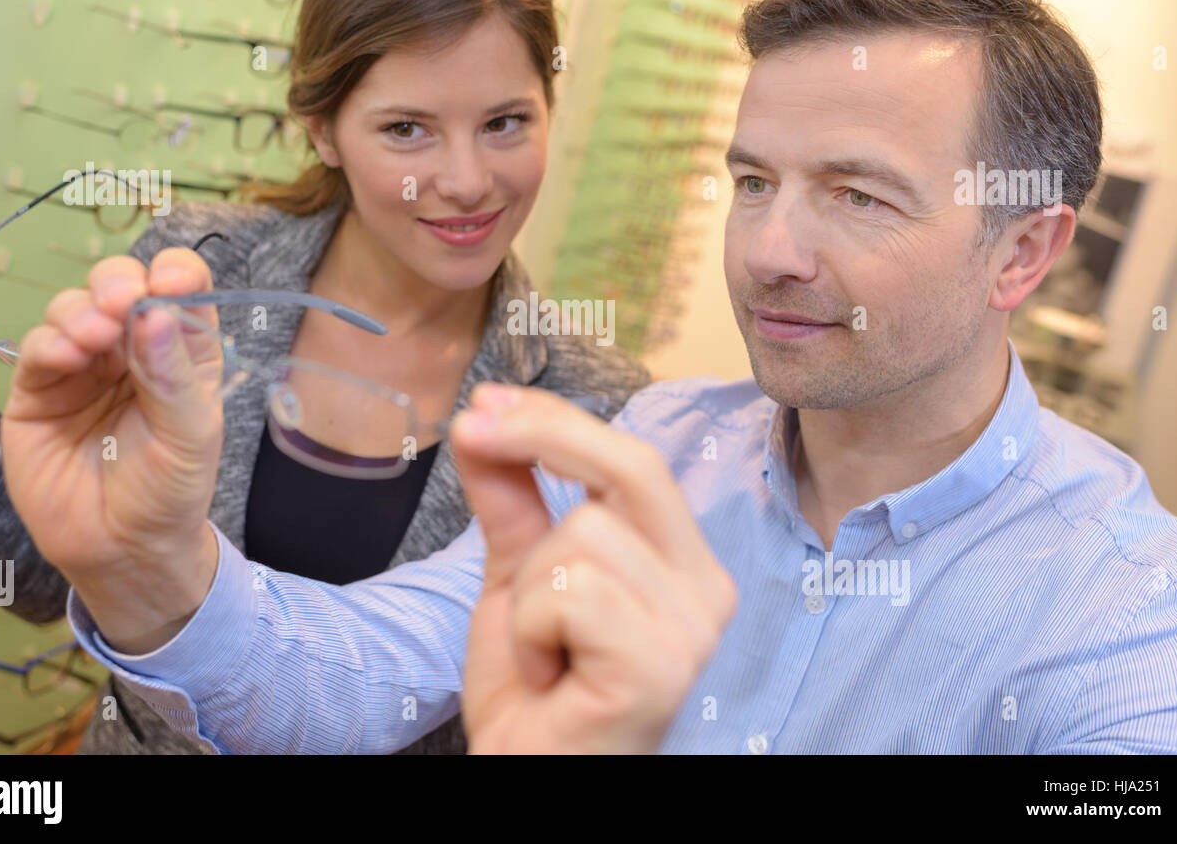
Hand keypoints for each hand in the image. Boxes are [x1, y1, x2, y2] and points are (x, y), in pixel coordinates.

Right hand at [0, 249, 223, 652]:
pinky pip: (38, 347)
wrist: (123, 549)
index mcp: (182, 350)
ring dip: (81, 311)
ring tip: (95, 338)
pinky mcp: (39, 389)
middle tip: (121, 303)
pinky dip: (51, 342)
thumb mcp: (190, 434)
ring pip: (73, 307)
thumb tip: (157, 311)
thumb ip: (174, 374)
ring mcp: (84, 366)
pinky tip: (69, 356)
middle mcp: (132, 349)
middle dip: (118, 282)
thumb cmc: (170, 490)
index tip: (171, 282)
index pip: (182, 289)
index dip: (176, 273)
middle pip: (120, 284)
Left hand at [451, 384, 736, 753]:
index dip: (557, 420)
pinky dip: (532, 631)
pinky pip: (571, 592)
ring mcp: (692, 628)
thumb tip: (480, 419)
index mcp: (680, 560)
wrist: (531, 775)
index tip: (486, 401)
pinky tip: (548, 675)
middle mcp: (705, 588)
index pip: (634, 459)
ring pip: (584, 536)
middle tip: (471, 431)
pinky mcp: (662, 665)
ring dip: (530, 592)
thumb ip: (511, 498)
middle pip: (631, 469)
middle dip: (543, 440)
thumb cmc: (536, 690)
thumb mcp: (517, 576)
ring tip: (543, 648)